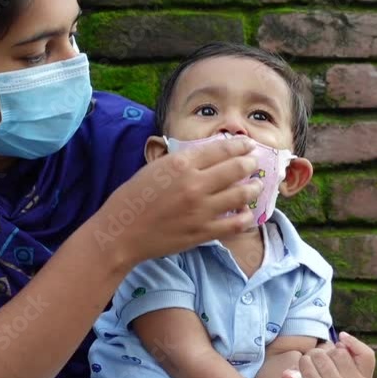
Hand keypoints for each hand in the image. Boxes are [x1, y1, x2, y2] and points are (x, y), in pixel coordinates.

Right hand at [91, 137, 261, 267]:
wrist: (121, 232)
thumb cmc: (133, 198)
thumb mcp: (155, 168)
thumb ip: (182, 161)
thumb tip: (209, 156)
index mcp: (180, 163)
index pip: (221, 149)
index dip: (239, 145)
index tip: (248, 145)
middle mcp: (195, 184)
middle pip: (237, 168)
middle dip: (250, 163)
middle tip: (254, 163)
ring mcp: (201, 210)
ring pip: (241, 195)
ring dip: (253, 188)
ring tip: (255, 186)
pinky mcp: (203, 232)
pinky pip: (235, 224)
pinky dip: (245, 217)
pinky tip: (246, 213)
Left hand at [282, 332, 374, 377]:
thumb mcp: (352, 370)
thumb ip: (356, 352)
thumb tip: (344, 336)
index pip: (367, 354)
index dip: (354, 343)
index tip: (342, 340)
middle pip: (339, 351)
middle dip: (329, 352)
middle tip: (327, 367)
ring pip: (320, 354)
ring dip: (315, 357)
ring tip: (317, 370)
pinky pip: (306, 360)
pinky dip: (304, 363)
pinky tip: (308, 374)